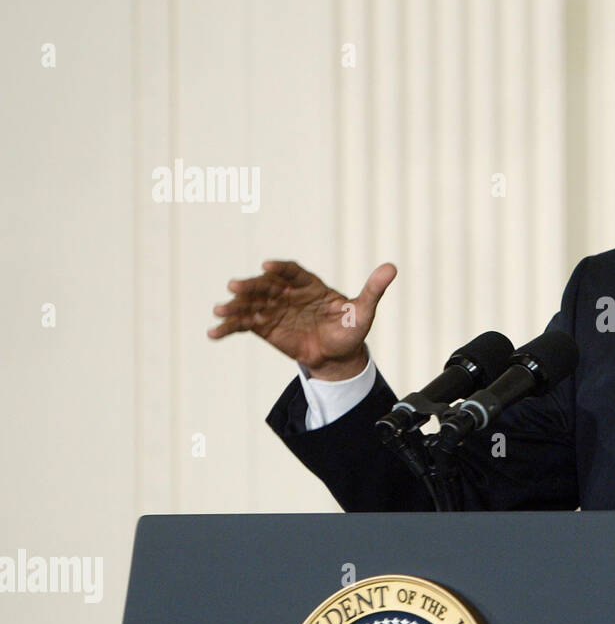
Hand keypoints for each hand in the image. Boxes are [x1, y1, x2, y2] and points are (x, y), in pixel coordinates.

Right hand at [207, 260, 396, 379]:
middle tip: (234, 286)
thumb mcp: (364, 311)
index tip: (268, 267)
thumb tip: (392, 268)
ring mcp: (274, 309)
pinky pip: (245, 324)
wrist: (338, 356)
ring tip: (219, 311)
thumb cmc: (351, 329)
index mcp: (310, 285)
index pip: (293, 272)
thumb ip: (373, 290)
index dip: (281, 269)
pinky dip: (229, 328)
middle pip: (267, 286)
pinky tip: (213, 333)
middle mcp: (288, 293)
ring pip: (252, 304)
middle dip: (251, 286)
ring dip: (235, 306)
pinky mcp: (265, 326)